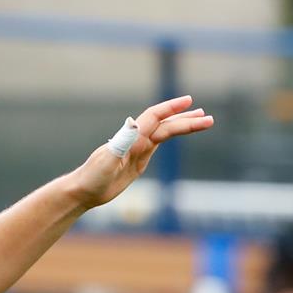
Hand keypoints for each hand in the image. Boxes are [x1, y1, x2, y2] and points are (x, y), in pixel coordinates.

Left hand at [71, 96, 213, 208]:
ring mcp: (138, 150)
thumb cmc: (91, 177)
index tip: (189, 101)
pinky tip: (179, 132)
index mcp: (131, 138)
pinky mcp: (138, 161)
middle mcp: (136, 140)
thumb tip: (134, 124)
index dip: (171, 108)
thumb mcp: (107, 161)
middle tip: (209, 119)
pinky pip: (158, 144)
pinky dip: (171, 136)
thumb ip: (122, 142)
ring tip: (203, 119)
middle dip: (187, 121)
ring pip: (165, 133)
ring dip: (183, 125)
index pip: (154, 117)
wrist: (83, 191)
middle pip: (166, 126)